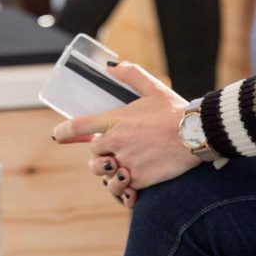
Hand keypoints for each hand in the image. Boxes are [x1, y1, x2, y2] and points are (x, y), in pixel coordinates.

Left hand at [52, 62, 194, 209]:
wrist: (197, 134)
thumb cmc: (176, 110)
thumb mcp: (153, 88)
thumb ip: (131, 75)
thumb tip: (111, 66)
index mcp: (116, 120)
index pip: (79, 126)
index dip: (64, 132)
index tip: (58, 136)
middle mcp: (117, 142)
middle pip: (93, 152)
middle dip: (100, 152)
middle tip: (114, 149)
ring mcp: (126, 162)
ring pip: (103, 173)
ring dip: (108, 171)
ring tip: (121, 167)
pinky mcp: (138, 179)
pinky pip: (120, 188)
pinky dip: (123, 187)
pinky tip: (131, 183)